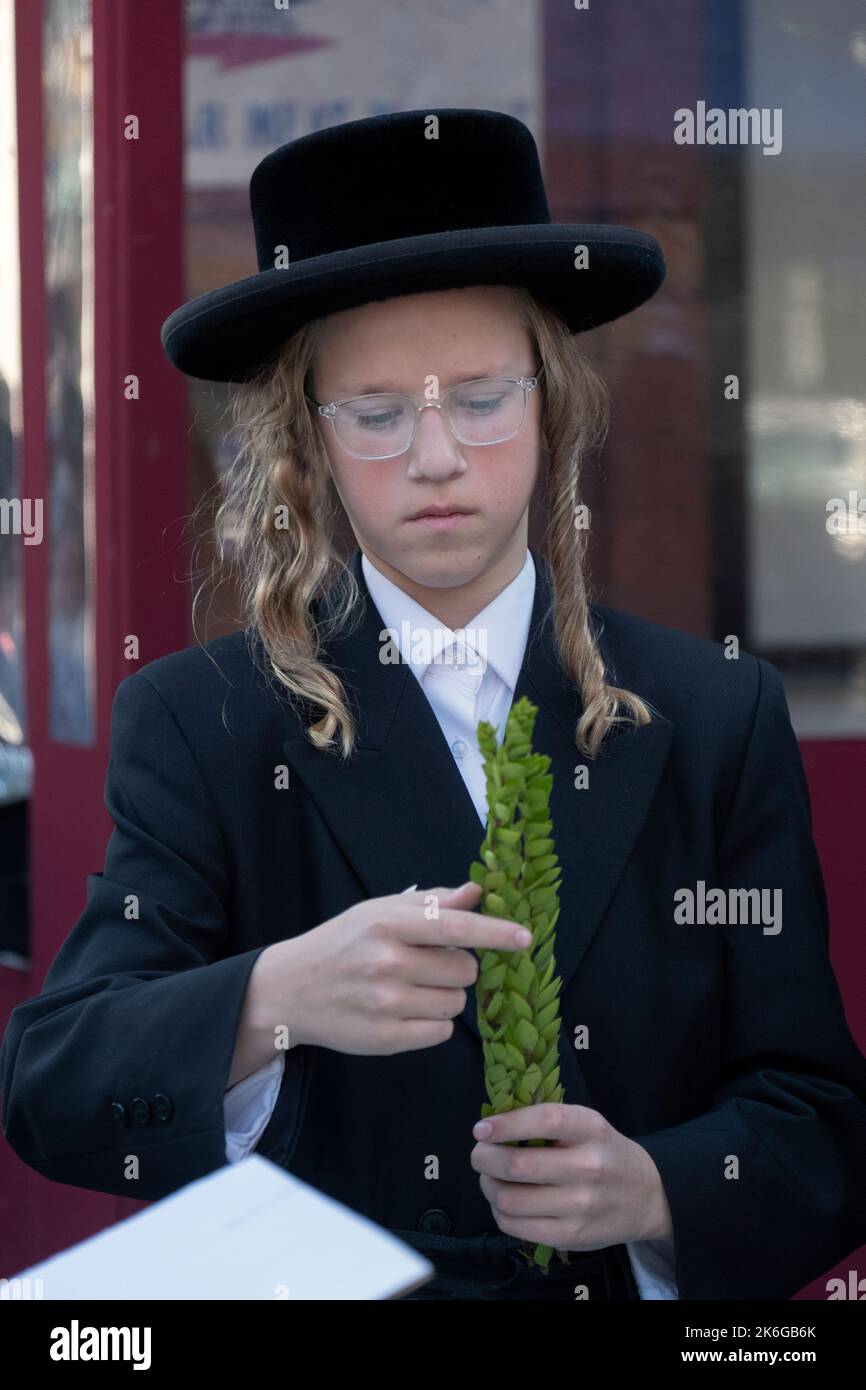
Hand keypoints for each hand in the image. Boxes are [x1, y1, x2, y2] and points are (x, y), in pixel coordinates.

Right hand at [248, 881, 532, 1057]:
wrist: (291, 989)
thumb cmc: (343, 942)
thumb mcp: (380, 911)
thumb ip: (431, 903)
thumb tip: (478, 891)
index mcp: (387, 924)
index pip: (454, 928)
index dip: (495, 933)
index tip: (525, 938)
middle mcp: (387, 963)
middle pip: (464, 971)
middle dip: (457, 969)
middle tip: (427, 964)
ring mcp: (386, 1004)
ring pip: (457, 1005)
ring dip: (445, 997)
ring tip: (410, 988)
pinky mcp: (385, 1039)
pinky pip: (441, 1032)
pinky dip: (432, 1023)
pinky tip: (404, 1011)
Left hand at [470, 1103, 673, 1250]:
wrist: (647, 1196)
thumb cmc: (605, 1153)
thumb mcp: (588, 1125)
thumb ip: (549, 1123)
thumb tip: (493, 1127)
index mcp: (592, 1129)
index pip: (546, 1121)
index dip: (506, 1124)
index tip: (481, 1129)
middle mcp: (589, 1167)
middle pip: (518, 1165)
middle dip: (484, 1158)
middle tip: (479, 1155)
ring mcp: (581, 1205)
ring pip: (511, 1199)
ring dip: (488, 1186)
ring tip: (489, 1178)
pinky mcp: (572, 1235)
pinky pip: (517, 1226)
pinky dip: (500, 1212)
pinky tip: (504, 1201)